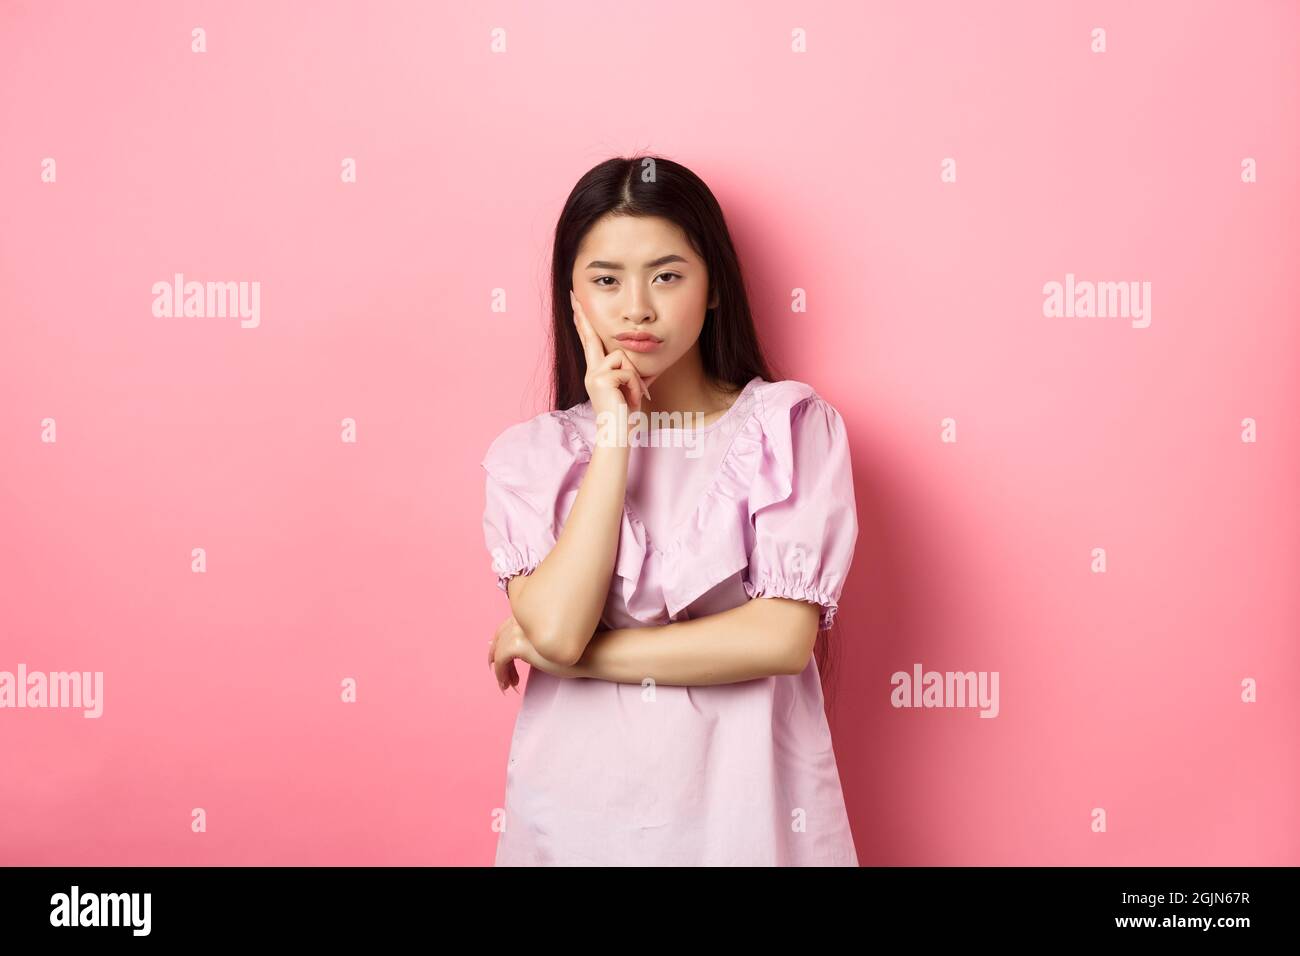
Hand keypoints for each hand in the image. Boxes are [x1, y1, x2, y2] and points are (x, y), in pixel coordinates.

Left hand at [488, 615, 579, 691]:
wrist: (590, 653)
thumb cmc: (579, 648)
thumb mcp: (553, 639)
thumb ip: (537, 638)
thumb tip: (523, 650)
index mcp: (532, 612)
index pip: (507, 626)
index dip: (501, 642)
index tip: (501, 657)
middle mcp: (523, 617)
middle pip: (499, 636)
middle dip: (495, 655)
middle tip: (500, 673)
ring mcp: (520, 630)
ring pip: (499, 650)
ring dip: (501, 669)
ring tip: (508, 683)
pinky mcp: (519, 645)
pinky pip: (501, 660)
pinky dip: (501, 673)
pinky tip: (508, 684)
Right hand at [570, 292, 657, 431]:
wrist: (617, 433)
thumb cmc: (624, 414)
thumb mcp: (627, 388)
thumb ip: (626, 371)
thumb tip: (628, 356)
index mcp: (596, 372)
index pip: (589, 343)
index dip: (583, 324)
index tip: (576, 307)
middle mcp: (591, 371)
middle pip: (590, 338)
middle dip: (582, 317)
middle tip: (574, 296)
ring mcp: (594, 375)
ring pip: (622, 358)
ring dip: (634, 378)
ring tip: (633, 397)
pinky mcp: (600, 380)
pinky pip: (627, 372)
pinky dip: (635, 386)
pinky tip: (632, 400)